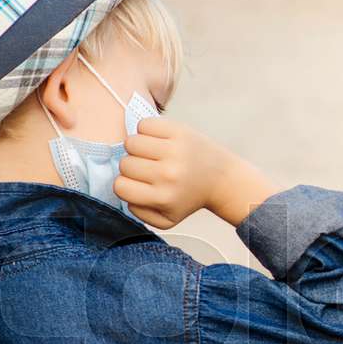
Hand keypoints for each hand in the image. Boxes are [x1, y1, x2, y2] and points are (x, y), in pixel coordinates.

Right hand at [116, 116, 278, 228]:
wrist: (222, 179)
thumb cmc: (188, 197)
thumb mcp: (167, 219)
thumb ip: (140, 213)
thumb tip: (126, 195)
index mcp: (163, 197)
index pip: (120, 186)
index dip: (125, 184)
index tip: (138, 183)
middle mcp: (168, 174)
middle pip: (125, 163)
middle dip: (132, 166)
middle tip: (148, 168)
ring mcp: (175, 150)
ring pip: (131, 142)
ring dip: (137, 148)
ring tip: (151, 154)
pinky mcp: (180, 132)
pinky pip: (144, 124)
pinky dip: (145, 130)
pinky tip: (157, 140)